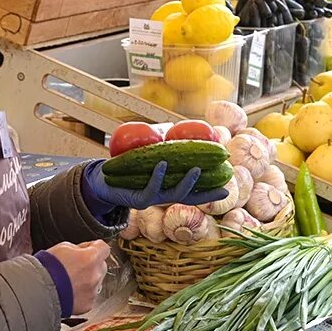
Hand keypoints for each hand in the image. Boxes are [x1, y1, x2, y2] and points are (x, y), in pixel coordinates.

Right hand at [47, 241, 109, 314]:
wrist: (38, 293)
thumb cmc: (46, 269)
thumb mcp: (62, 247)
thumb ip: (78, 248)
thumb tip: (83, 251)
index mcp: (91, 258)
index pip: (104, 248)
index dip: (95, 247)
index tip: (88, 249)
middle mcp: (95, 275)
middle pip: (101, 266)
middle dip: (91, 265)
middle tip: (75, 267)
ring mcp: (92, 291)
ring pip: (95, 282)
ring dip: (86, 281)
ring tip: (69, 282)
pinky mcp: (87, 304)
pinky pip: (89, 297)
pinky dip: (81, 295)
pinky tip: (69, 292)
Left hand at [89, 160, 228, 209]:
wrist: (104, 181)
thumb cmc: (130, 168)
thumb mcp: (151, 156)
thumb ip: (166, 148)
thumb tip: (180, 130)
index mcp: (170, 189)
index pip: (195, 194)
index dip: (211, 193)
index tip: (228, 190)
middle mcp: (164, 197)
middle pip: (189, 196)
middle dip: (206, 191)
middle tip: (221, 180)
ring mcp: (152, 200)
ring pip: (173, 194)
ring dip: (186, 182)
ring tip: (196, 169)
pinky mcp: (138, 199)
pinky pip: (150, 188)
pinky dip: (157, 175)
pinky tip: (162, 163)